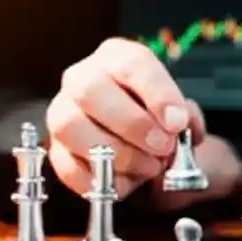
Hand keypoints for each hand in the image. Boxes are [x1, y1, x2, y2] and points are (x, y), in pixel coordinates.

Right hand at [47, 37, 240, 200]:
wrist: (136, 140)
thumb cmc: (154, 118)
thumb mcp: (177, 109)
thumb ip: (185, 117)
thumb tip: (182, 127)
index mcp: (115, 58)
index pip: (131, 64)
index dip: (156, 95)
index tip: (177, 123)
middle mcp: (81, 78)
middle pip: (90, 91)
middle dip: (132, 124)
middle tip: (162, 147)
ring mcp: (62, 113)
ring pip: (70, 127)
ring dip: (116, 154)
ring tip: (148, 166)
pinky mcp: (56, 149)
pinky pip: (65, 166)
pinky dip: (98, 180)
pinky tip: (125, 182)